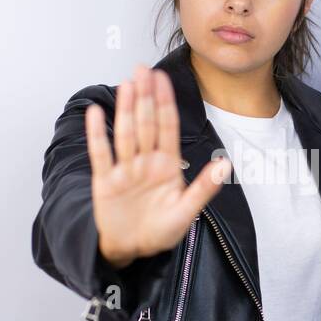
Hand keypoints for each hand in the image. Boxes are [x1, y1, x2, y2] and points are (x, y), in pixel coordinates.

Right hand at [86, 62, 231, 267]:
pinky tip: (95, 113)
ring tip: (127, 84)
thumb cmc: (160, 232)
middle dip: (145, 96)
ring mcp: (125, 170)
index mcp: (167, 165)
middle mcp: (145, 162)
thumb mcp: (187, 212)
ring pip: (125, 133)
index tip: (163, 79)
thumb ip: (204, 187)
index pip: (167, 127)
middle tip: (143, 69)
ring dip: (126, 109)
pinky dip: (97, 134)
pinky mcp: (105, 181)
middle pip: (145, 123)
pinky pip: (100, 154)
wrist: (133, 251)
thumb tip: (225, 165)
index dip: (166, 102)